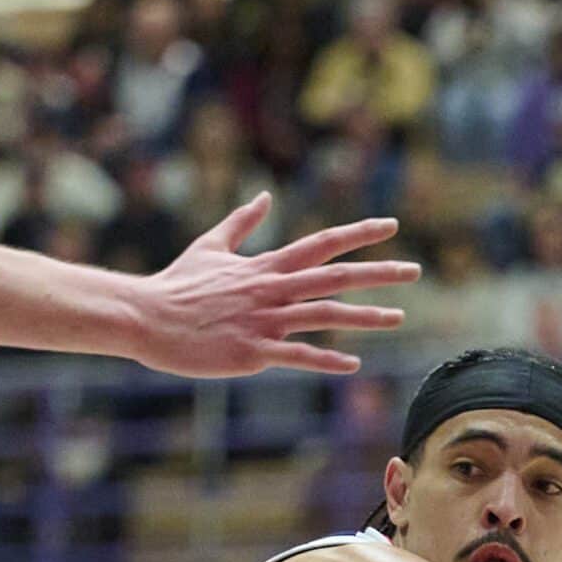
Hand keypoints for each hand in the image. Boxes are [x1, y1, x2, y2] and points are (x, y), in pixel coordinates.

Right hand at [128, 195, 417, 376]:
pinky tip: (353, 365)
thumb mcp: (211, 245)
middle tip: (414, 270)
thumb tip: (266, 196)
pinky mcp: (252, 351)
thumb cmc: (176, 284)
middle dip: (378, 273)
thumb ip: (243, 222)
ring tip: (398, 317)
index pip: (322, 243)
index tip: (390, 226)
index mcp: (265, 265)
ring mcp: (264, 321)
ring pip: (325, 315)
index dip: (358, 233)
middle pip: (335, 276)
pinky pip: (298, 355)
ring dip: (364, 317)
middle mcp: (271, 289)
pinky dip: (326, 360)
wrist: (147, 317)